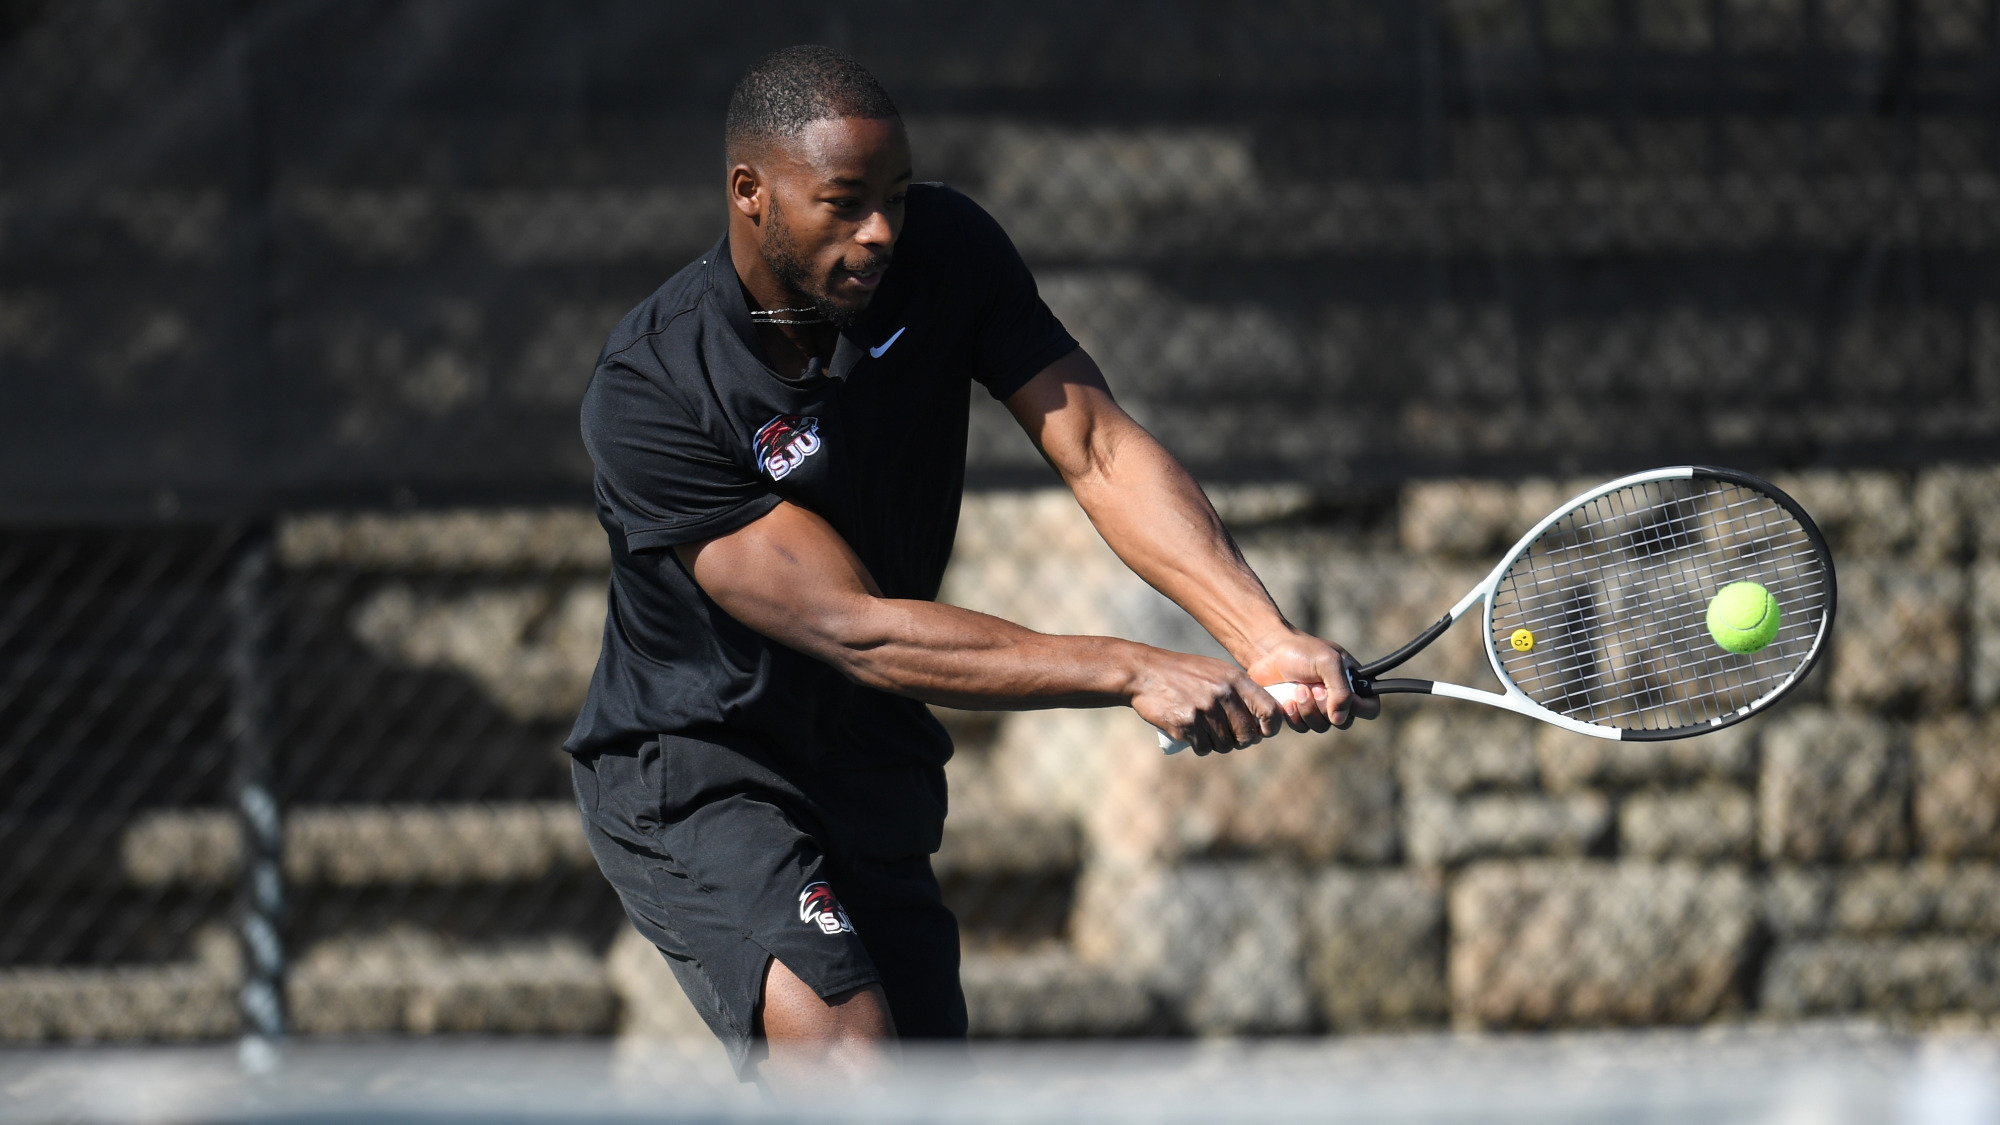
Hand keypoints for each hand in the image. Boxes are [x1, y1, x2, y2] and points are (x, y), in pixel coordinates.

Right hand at [1128, 650, 1284, 755]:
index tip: (1262, 732)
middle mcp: (1223, 694)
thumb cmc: (1184, 674)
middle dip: (1240, 740)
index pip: (1269, 711)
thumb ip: (1239, 691)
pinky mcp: (1186, 725)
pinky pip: (1203, 748)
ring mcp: (1204, 711)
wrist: (1145, 673)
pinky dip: (1200, 745)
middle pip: (1247, 735)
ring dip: (1218, 744)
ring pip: (1225, 745)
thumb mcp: (1216, 671)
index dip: (1270, 727)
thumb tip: (1261, 722)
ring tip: (1206, 731)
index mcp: (1235, 679)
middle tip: (1230, 736)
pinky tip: (1192, 733)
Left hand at [1243, 630, 1380, 731]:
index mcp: (1352, 681)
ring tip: (1298, 689)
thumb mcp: (1328, 662)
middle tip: (1313, 687)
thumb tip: (1339, 719)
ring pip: (1322, 726)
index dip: (1361, 709)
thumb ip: (1341, 690)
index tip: (1346, 699)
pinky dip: (1295, 716)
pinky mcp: (1299, 713)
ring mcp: (1318, 707)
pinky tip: (1286, 700)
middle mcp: (1337, 697)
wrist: (1267, 651)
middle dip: (1326, 707)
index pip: (1370, 707)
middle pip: (1344, 721)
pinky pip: (1303, 727)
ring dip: (1308, 711)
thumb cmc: (1300, 650)